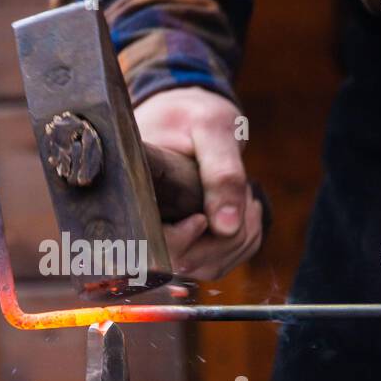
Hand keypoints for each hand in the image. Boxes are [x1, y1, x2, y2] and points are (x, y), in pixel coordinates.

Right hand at [134, 86, 262, 280]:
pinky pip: (218, 263)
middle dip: (225, 236)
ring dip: (240, 238)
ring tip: (246, 198)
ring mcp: (165, 237)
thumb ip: (221, 172)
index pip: (150, 248)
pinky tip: (246, 211)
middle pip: (184, 263)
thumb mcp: (211, 129)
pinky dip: (243, 242)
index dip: (181, 243)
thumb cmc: (193, 114)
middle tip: (243, 195)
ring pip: (205, 267)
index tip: (202, 218)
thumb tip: (227, 227)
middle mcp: (143, 224)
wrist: (186, 114)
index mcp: (134, 195)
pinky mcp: (186, 243)